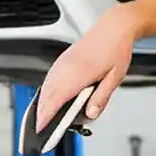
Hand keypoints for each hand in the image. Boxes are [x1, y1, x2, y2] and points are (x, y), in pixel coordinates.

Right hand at [34, 5, 137, 131]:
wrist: (114, 27)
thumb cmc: (116, 49)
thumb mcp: (115, 77)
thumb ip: (101, 97)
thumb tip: (91, 113)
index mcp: (79, 74)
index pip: (57, 99)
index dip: (46, 115)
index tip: (40, 128)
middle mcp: (67, 67)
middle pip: (47, 94)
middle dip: (41, 112)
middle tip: (39, 128)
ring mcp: (63, 62)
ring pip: (46, 85)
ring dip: (42, 102)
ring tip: (41, 117)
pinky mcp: (63, 59)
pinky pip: (50, 77)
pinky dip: (46, 90)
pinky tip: (48, 97)